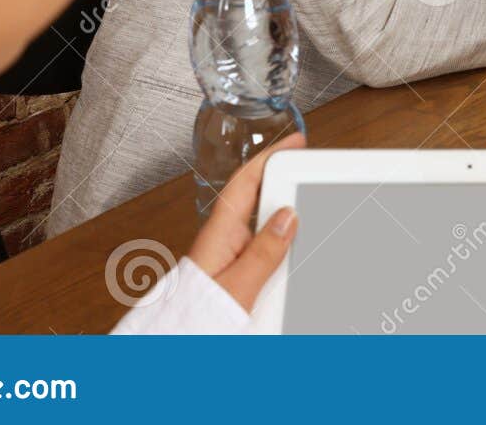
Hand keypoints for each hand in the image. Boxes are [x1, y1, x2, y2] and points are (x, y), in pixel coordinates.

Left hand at [186, 131, 303, 310]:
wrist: (176, 344)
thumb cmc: (195, 319)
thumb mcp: (239, 285)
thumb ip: (265, 251)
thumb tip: (289, 216)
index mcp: (220, 232)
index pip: (247, 180)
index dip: (271, 155)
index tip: (295, 142)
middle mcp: (222, 239)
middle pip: (256, 198)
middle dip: (282, 180)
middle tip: (309, 171)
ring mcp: (227, 255)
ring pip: (259, 223)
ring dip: (283, 214)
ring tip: (308, 209)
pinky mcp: (231, 271)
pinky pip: (259, 245)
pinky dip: (278, 239)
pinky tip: (292, 249)